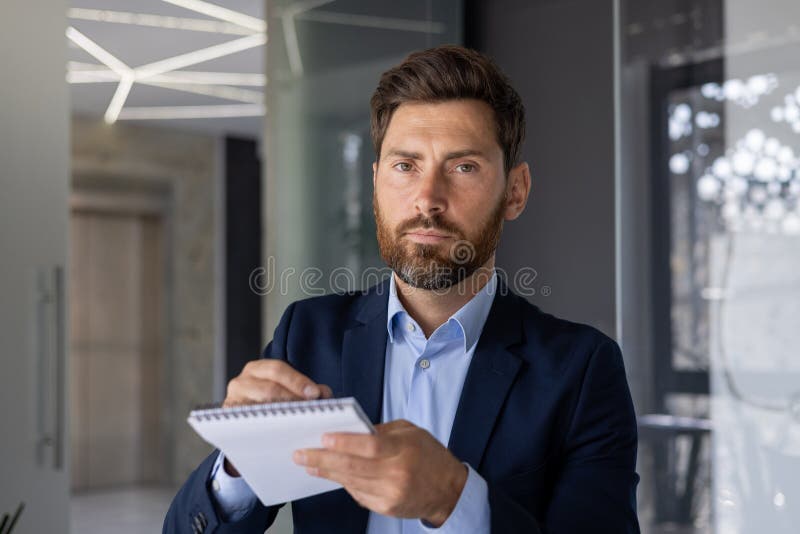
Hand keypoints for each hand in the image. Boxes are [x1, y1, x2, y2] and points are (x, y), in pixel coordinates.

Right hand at [222, 359, 331, 475]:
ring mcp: (233, 402)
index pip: (277, 370)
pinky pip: (247, 425)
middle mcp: (241, 382)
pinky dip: (265, 429)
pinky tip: (281, 434)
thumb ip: (307, 390)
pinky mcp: (229, 422)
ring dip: (280, 416)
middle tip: (308, 410)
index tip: (314, 393)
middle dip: (291, 400)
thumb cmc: (270, 401)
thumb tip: (324, 394)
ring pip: (258, 409)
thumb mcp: (286, 390)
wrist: (246, 421)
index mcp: (257, 369)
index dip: (297, 381)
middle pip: (268, 389)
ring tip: (297, 423)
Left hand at [293, 420, 467, 526]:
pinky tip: (331, 475)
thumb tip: (350, 430)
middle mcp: (397, 473)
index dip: (345, 443)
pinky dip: (344, 483)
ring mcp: (391, 493)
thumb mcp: (410, 432)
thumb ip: (381, 431)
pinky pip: (358, 493)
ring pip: (351, 482)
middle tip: (301, 453)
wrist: (448, 490)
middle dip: (323, 459)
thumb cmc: (429, 455)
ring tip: (309, 463)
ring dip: (327, 472)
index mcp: (404, 449)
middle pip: (353, 466)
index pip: (370, 446)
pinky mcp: (386, 508)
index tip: (323, 438)